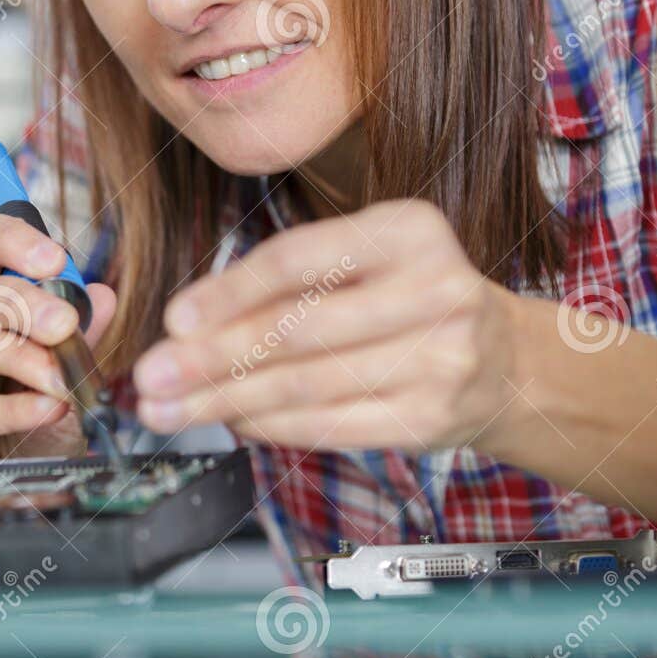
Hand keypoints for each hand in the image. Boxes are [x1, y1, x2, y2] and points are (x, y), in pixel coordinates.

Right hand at [0, 210, 116, 502]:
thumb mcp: (65, 380)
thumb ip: (82, 340)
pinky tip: (46, 409)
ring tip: (61, 379)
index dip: (8, 238)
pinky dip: (13, 409)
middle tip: (67, 323)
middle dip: (27, 304)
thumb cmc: (22, 426)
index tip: (53, 258)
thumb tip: (104, 296)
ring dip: (22, 357)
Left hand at [132, 199, 519, 452]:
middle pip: (300, 330)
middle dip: (213, 357)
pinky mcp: (432, 419)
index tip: (175, 319)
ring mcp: (442, 360)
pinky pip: (332, 427)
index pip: (303, 259)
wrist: (504, 360)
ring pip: (309, 386)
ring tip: (170, 409)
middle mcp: (435, 291)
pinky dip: (271, 427)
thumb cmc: (408, 296)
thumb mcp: (364, 257)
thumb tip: (187, 325)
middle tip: (152, 375)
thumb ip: (288, 280)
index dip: (231, 292)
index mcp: (411, 230)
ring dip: (226, 401)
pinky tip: (230, 422)